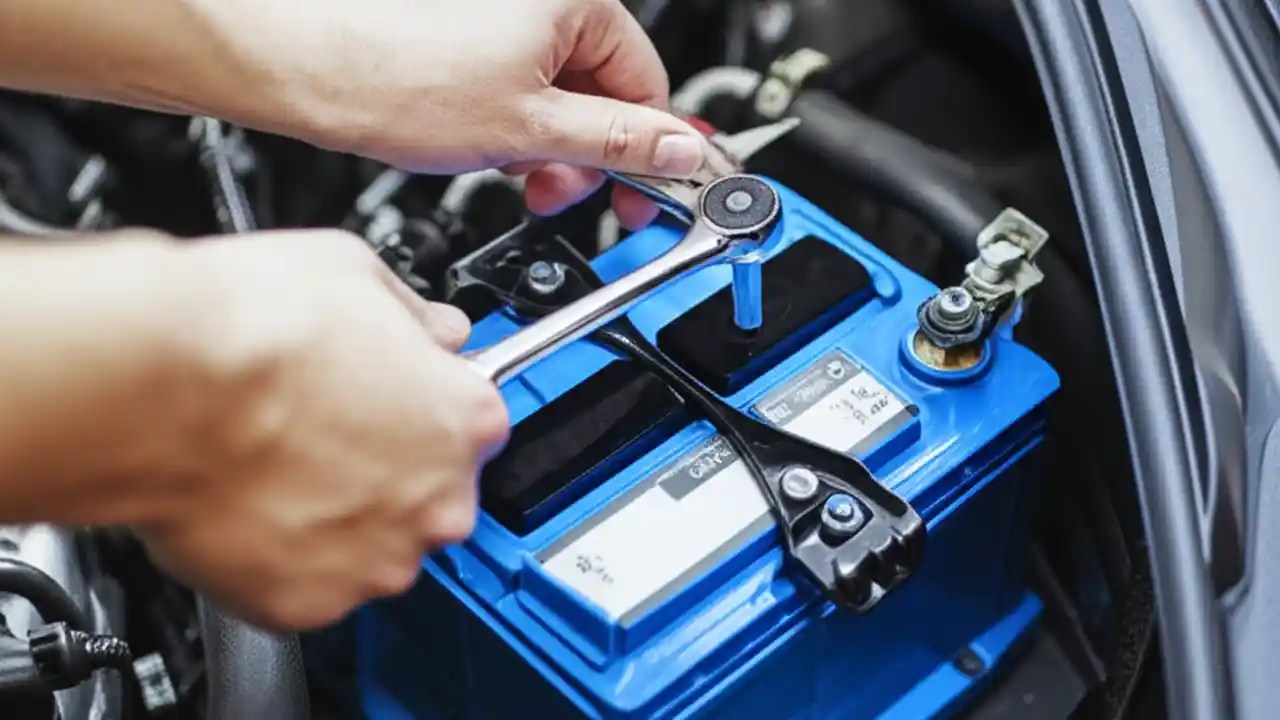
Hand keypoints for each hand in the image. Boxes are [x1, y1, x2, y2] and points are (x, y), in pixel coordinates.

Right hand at [136, 229, 507, 630]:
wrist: (156, 388)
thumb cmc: (251, 328)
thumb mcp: (356, 272)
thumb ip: (411, 314)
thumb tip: (431, 325)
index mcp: (465, 418)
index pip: (474, 425)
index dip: (424, 408)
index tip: (391, 400)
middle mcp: (439, 500)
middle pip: (432, 496)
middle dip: (387, 470)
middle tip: (321, 434)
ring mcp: (376, 560)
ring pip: (373, 547)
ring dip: (338, 518)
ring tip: (275, 469)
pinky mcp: (308, 605)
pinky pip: (308, 587)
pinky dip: (283, 559)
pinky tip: (249, 509)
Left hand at [262, 0, 703, 228]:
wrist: (308, 72)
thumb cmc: (400, 80)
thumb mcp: (532, 130)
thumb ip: (618, 143)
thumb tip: (681, 150)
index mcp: (578, 4)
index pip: (648, 86)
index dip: (649, 153)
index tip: (646, 196)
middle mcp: (547, 4)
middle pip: (605, 95)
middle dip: (588, 155)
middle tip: (566, 194)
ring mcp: (509, 23)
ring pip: (562, 102)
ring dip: (551, 151)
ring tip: (518, 174)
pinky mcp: (477, 45)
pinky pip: (524, 95)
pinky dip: (518, 133)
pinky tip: (495, 155)